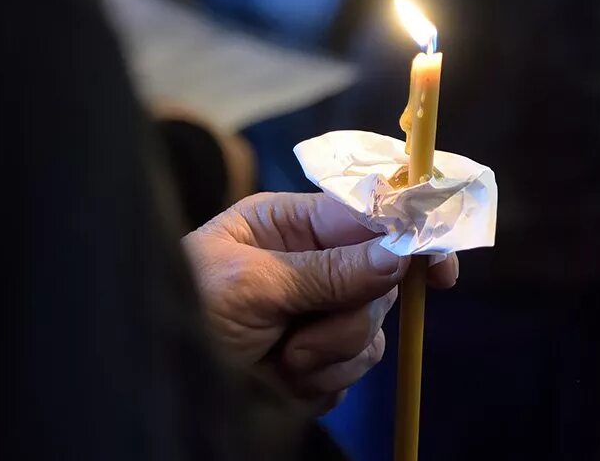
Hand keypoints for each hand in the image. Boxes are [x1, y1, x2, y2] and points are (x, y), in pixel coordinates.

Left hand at [183, 192, 457, 412]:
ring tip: (282, 360)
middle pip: (379, 277)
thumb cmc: (186, 311)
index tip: (439, 263)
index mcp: (289, 225)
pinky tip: (283, 379)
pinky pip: (355, 368)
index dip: (407, 235)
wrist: (159, 383)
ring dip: (332, 353)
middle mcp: (310, 263)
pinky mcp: (320, 359)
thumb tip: (399, 253)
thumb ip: (329, 269)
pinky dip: (324, 381)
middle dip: (350, 312)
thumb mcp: (252, 284)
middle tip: (303, 336)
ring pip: (373, 329)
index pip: (364, 216)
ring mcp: (317, 313)